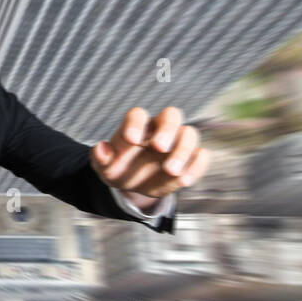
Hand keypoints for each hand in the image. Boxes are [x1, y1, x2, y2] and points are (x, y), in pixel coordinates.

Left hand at [90, 107, 209, 200]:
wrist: (133, 185)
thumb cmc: (118, 168)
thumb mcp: (104, 168)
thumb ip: (100, 158)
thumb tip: (100, 148)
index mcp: (136, 126)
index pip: (138, 115)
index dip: (135, 123)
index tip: (131, 140)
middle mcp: (159, 129)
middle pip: (171, 115)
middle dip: (167, 129)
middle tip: (159, 148)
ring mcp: (177, 143)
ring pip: (189, 134)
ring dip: (183, 151)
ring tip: (170, 171)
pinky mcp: (190, 160)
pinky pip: (201, 155)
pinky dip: (196, 165)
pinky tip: (184, 180)